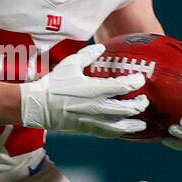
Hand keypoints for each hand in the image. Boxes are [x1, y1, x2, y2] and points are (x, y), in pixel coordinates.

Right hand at [20, 43, 148, 138]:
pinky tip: (124, 130)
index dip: (136, 82)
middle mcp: (97, 106)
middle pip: (128, 109)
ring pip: (121, 126)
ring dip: (134, 124)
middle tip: (143, 100)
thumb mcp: (70, 65)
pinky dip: (119, 132)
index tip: (140, 79)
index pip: (124, 86)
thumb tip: (101, 47)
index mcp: (95, 89)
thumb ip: (88, 56)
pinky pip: (108, 133)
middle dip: (139, 105)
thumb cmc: (53, 84)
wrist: (37, 106)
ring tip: (142, 123)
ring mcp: (93, 120)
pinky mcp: (87, 129)